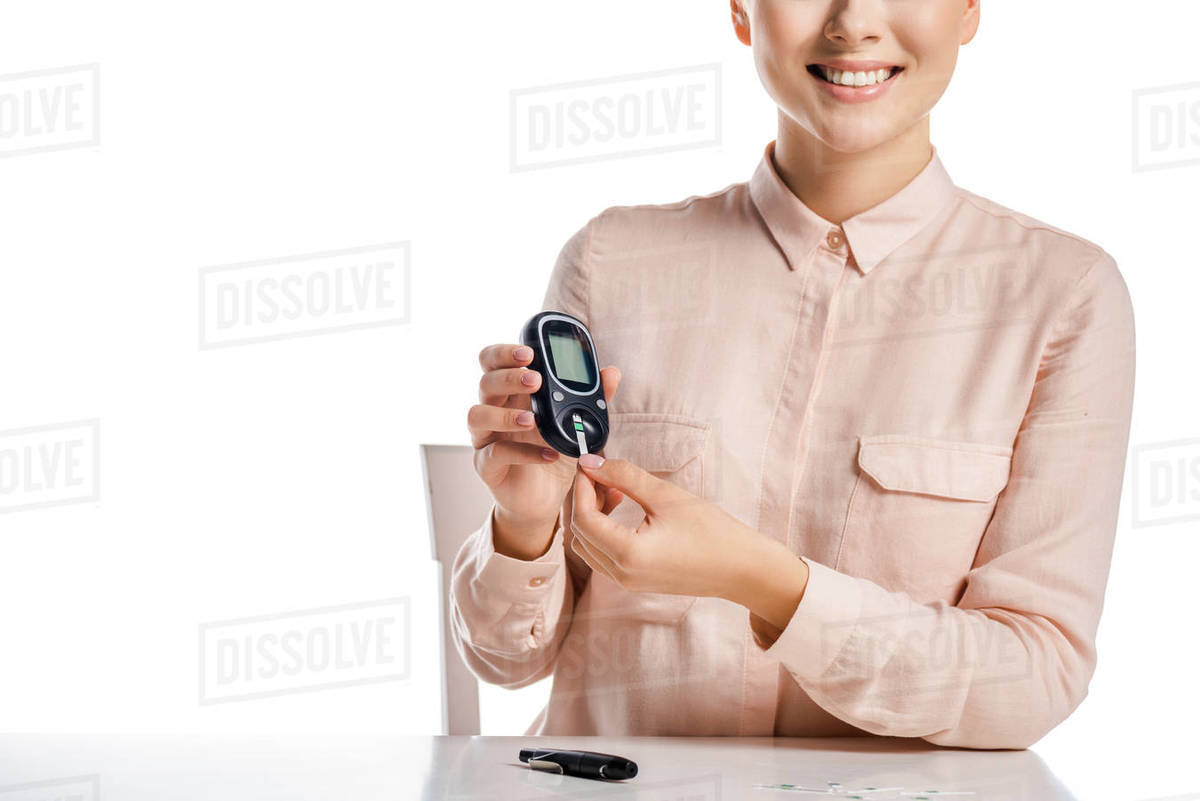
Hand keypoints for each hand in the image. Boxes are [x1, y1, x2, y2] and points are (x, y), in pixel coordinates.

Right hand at [469, 342, 620, 558]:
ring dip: (504, 414)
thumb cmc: (553, 452)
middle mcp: (493, 410)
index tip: (528, 352)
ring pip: (477, 415)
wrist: (543, 498)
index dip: (504, 352)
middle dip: (508, 377)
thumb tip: (611, 372)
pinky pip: (495, 454)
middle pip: (485, 382)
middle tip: (535, 381)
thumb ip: (591, 397)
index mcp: (511, 393)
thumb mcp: (575, 424)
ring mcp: (486, 438)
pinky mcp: (486, 465)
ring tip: (532, 419)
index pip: (494, 362)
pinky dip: (522, 453)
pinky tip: (548, 454)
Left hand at [571, 454, 810, 629]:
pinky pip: (604, 557)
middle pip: (580, 534)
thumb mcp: (666, 496)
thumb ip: (624, 477)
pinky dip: (604, 532)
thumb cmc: (712, 531)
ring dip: (592, 517)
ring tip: (615, 490)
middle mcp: (622, 574)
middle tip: (601, 474)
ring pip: (589, 547)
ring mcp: (628, 582)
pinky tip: (622, 510)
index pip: (583, 519)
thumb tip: (591, 463)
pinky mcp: (636, 582)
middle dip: (583, 500)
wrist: (742, 568)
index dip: (581, 488)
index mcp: (628, 554)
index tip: (589, 465)